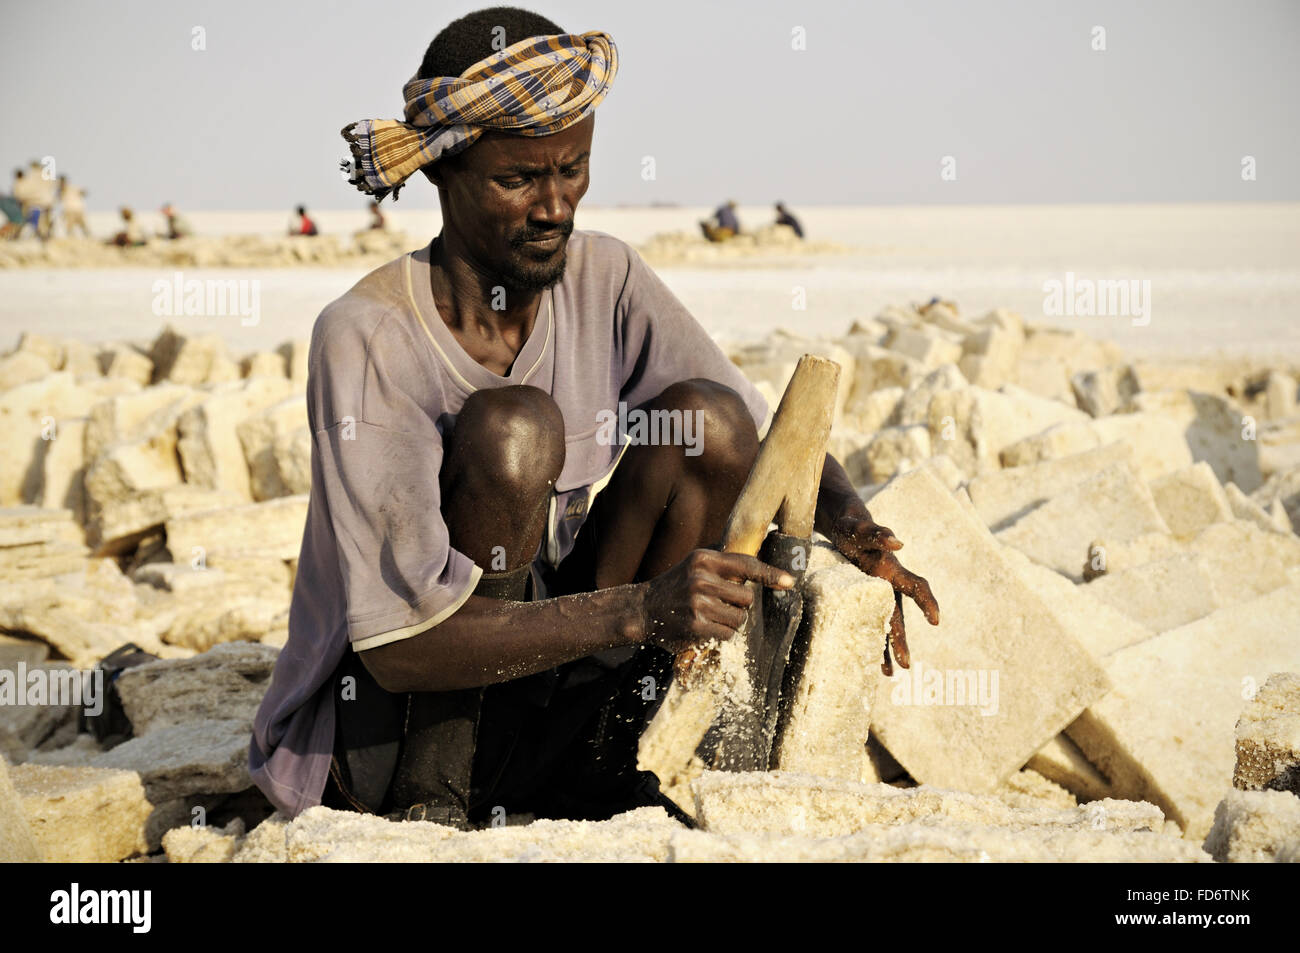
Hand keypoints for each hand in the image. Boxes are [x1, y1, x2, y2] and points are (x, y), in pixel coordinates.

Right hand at [640, 549, 794, 653]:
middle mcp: (701, 578)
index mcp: (704, 559)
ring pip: (739, 618)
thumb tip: (760, 566)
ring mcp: (698, 602)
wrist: (643, 609)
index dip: (770, 574)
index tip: (789, 582)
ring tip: (710, 616)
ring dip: (730, 621)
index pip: (746, 565)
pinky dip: (720, 633)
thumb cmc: (676, 586)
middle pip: (747, 597)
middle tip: (719, 603)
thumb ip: (724, 564)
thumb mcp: (696, 565)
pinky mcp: (696, 625)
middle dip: (739, 604)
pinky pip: (727, 633)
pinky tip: (704, 626)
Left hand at [828, 511, 939, 675]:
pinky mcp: (858, 597)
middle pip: (896, 615)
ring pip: (883, 624)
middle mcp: (886, 584)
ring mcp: (873, 592)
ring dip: (886, 648)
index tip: (936, 620)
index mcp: (890, 569)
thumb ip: (877, 534)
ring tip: (888, 674)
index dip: (927, 602)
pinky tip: (869, 660)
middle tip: (906, 665)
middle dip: (900, 640)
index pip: (915, 586)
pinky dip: (869, 640)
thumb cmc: (853, 526)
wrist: (845, 525)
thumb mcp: (860, 528)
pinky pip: (866, 622)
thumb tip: (897, 543)